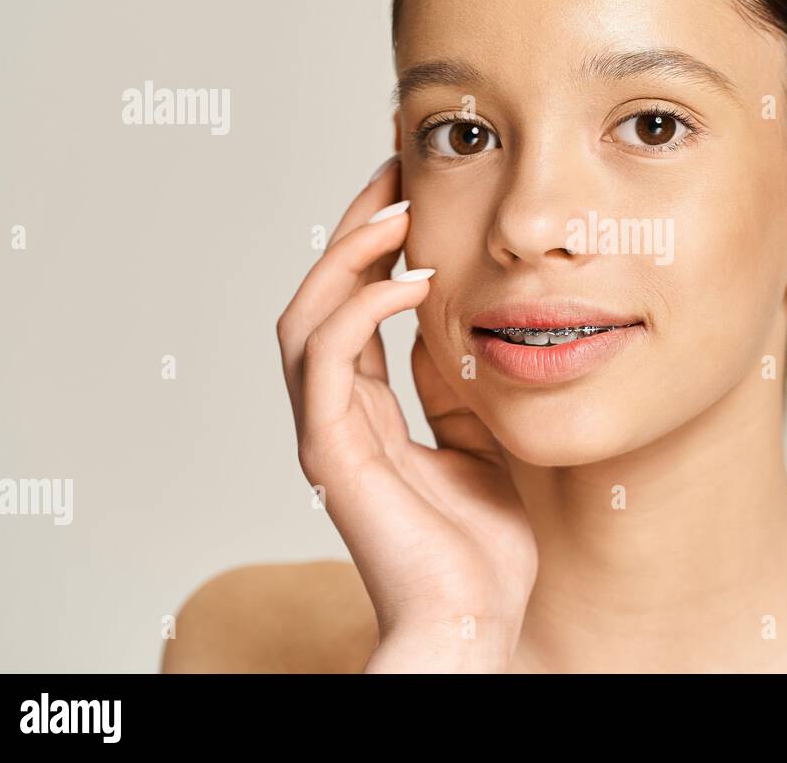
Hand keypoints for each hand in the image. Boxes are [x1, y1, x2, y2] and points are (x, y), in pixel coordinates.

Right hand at [276, 156, 536, 671]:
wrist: (476, 618)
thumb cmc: (481, 545)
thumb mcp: (479, 437)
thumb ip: (454, 384)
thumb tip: (460, 320)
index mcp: (363, 411)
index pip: (352, 306)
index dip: (374, 245)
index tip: (411, 188)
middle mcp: (335, 414)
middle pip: (318, 296)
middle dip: (352, 228)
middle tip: (396, 169)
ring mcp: (326, 433)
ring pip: (306, 317)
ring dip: (348, 255)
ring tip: (400, 209)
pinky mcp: (333, 452)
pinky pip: (326, 359)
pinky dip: (360, 307)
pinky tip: (412, 280)